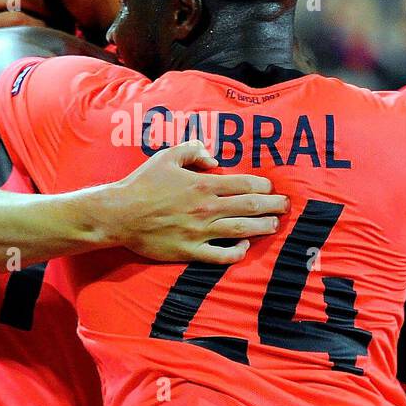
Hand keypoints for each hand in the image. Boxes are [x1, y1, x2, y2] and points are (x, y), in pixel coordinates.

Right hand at [106, 140, 288, 264]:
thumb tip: (213, 158)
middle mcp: (206, 208)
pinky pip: (220, 255)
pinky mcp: (190, 251)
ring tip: (274, 225)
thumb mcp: (166, 157)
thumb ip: (193, 150)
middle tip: (285, 206)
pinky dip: (236, 252)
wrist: (119, 214)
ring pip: (241, 230)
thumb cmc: (142, 184)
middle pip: (250, 207)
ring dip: (262, 227)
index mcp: (202, 184)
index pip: (244, 183)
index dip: (263, 185)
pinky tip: (244, 247)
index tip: (269, 186)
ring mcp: (199, 232)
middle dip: (273, 206)